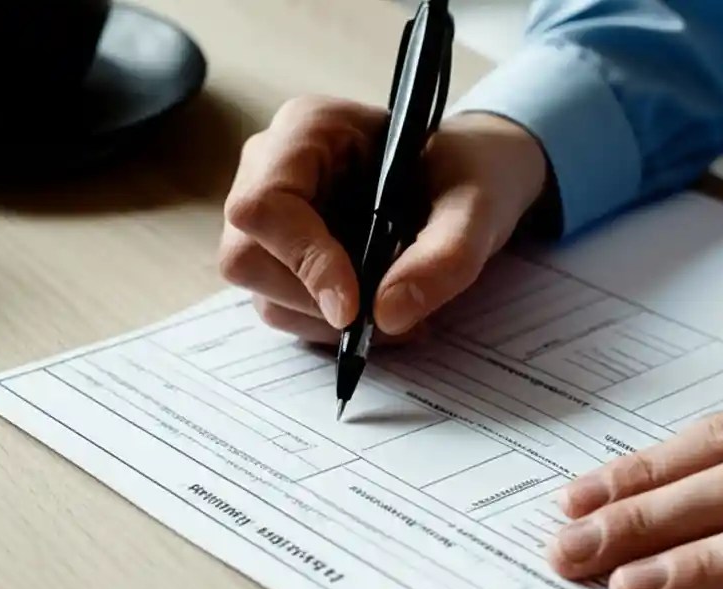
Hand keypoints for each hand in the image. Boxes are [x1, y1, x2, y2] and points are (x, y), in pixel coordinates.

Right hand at [218, 96, 547, 342]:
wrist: (465, 181)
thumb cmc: (467, 173)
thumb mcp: (476, 205)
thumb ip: (443, 255)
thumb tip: (386, 315)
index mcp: (308, 129)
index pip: (265, 204)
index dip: (301, 259)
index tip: (352, 308)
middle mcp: (269, 169)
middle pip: (246, 256)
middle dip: (313, 300)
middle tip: (382, 318)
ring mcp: (268, 216)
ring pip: (260, 291)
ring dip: (323, 320)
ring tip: (392, 319)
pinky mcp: (278, 256)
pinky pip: (281, 307)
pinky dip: (326, 325)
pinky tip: (374, 313)